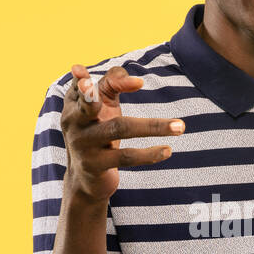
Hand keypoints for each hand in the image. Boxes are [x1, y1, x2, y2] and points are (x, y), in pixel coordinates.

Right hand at [61, 63, 183, 200]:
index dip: (87, 79)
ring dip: (153, 126)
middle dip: (92, 96)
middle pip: (89, 105)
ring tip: (180, 126)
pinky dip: (149, 154)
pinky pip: (126, 157)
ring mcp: (83, 145)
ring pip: (119, 128)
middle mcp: (73, 123)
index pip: (82, 85)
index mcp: (74, 103)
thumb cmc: (97, 131)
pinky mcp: (95, 165)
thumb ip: (114, 82)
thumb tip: (137, 81)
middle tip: (98, 89)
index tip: (93, 76)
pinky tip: (168, 150)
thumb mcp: (102, 104)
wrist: (84, 178)